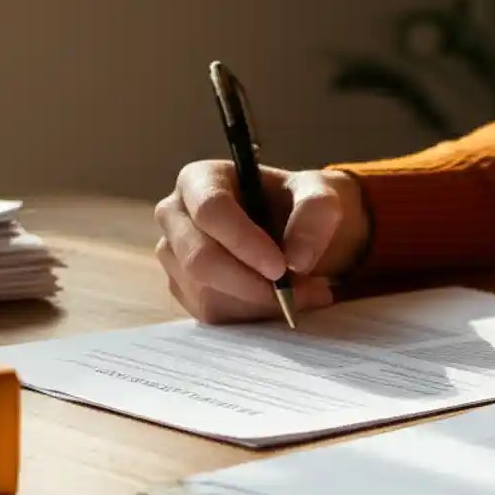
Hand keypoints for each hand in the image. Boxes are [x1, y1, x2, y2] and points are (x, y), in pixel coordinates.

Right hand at [154, 160, 369, 323]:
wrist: (292, 231)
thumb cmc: (297, 204)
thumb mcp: (320, 194)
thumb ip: (315, 214)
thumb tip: (297, 260)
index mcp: (200, 179)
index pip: (210, 210)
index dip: (243, 242)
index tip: (281, 267)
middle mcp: (175, 215)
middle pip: (199, 258)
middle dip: (251, 283)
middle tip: (297, 292)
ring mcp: (174, 255)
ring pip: (206, 292)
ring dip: (259, 302)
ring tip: (302, 294)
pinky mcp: (182, 289)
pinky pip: (211, 313)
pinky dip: (251, 315)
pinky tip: (277, 300)